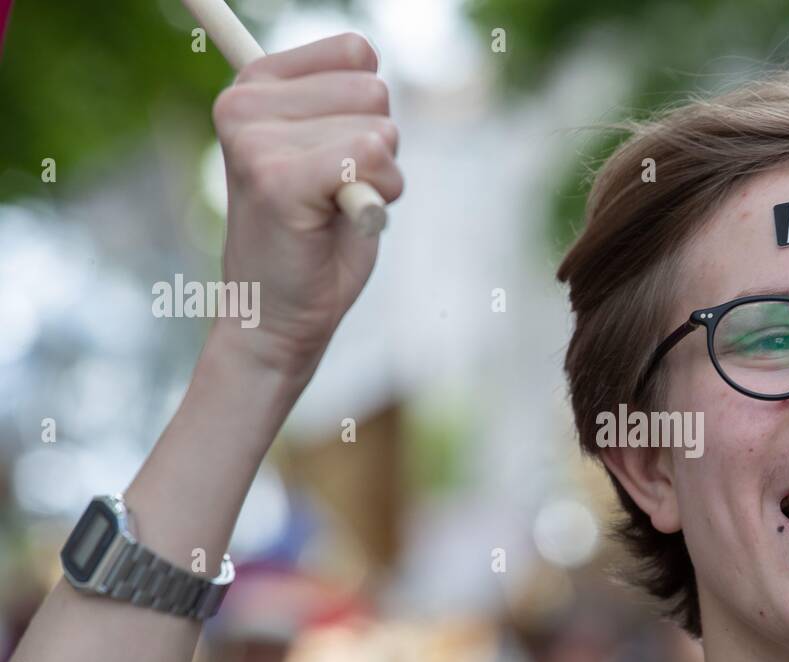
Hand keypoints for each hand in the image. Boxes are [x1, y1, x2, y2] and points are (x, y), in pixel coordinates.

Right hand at [210, 33, 403, 376]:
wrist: (279, 317)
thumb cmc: (316, 238)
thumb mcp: (329, 150)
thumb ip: (343, 101)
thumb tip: (367, 54)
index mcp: (252, 84)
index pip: (357, 52)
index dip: (371, 111)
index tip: (339, 152)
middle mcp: (242, 102)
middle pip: (375, 90)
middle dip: (380, 149)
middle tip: (339, 192)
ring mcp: (255, 140)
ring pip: (380, 130)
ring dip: (380, 180)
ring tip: (336, 210)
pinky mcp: (277, 179)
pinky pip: (370, 157)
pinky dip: (377, 198)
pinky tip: (342, 222)